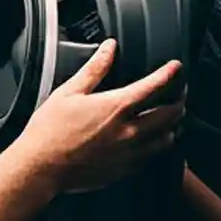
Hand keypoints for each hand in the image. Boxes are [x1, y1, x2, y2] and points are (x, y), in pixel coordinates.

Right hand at [18, 40, 184, 192]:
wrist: (41, 167)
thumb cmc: (49, 132)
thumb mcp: (69, 92)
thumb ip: (94, 69)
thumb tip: (108, 49)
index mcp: (116, 107)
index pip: (154, 86)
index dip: (169, 73)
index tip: (175, 67)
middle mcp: (128, 131)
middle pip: (170, 114)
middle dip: (179, 100)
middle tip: (180, 93)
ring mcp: (129, 154)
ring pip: (166, 139)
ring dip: (171, 126)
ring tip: (170, 119)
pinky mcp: (123, 171)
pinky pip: (150, 158)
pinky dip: (155, 147)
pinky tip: (150, 143)